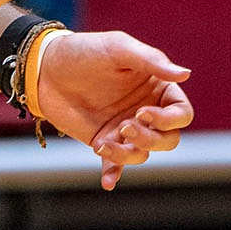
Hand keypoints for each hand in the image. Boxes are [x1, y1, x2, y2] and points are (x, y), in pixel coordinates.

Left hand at [31, 30, 194, 190]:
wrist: (44, 68)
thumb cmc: (84, 51)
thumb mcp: (118, 48)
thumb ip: (151, 61)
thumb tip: (186, 74)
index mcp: (157, 87)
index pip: (182, 113)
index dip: (170, 119)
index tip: (143, 113)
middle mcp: (146, 110)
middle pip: (168, 139)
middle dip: (151, 139)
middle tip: (125, 127)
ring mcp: (125, 128)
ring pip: (143, 154)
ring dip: (128, 154)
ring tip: (103, 144)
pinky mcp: (104, 140)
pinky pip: (115, 164)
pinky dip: (113, 173)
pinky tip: (107, 181)